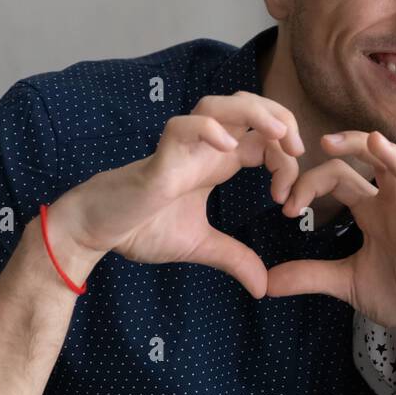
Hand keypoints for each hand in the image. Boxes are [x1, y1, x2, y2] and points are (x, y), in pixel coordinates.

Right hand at [47, 91, 304, 296]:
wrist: (96, 232)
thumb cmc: (142, 228)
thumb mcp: (200, 245)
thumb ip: (234, 259)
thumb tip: (263, 288)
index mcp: (218, 161)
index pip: (264, 139)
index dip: (286, 158)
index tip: (289, 199)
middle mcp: (204, 148)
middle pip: (249, 107)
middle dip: (281, 118)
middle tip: (299, 149)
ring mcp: (182, 149)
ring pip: (220, 106)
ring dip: (255, 113)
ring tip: (279, 134)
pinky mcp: (159, 159)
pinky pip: (183, 127)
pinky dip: (208, 129)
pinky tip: (229, 148)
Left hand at [266, 131, 395, 347]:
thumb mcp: (344, 282)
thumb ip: (309, 276)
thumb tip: (266, 283)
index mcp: (374, 211)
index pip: (341, 177)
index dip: (311, 183)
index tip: (286, 207)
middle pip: (380, 160)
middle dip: (355, 144)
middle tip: (323, 141)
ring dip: (395, 158)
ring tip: (375, 142)